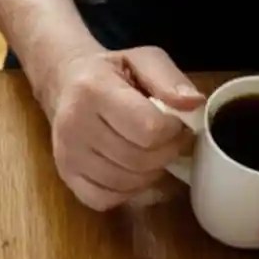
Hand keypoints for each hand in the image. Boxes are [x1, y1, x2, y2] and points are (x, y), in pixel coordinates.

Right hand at [37, 45, 202, 210]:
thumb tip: (194, 105)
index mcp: (94, 91)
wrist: (65, 84)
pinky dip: (125, 192)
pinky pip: (103, 200)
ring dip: (149, 174)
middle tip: (169, 141)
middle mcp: (74, 125)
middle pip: (139, 160)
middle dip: (166, 153)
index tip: (176, 123)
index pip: (149, 129)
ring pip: (124, 183)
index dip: (173, 131)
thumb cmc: (110, 72)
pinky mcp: (65, 176)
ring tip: (152, 154)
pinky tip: (132, 172)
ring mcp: (67, 155)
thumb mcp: (143, 59)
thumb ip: (170, 80)